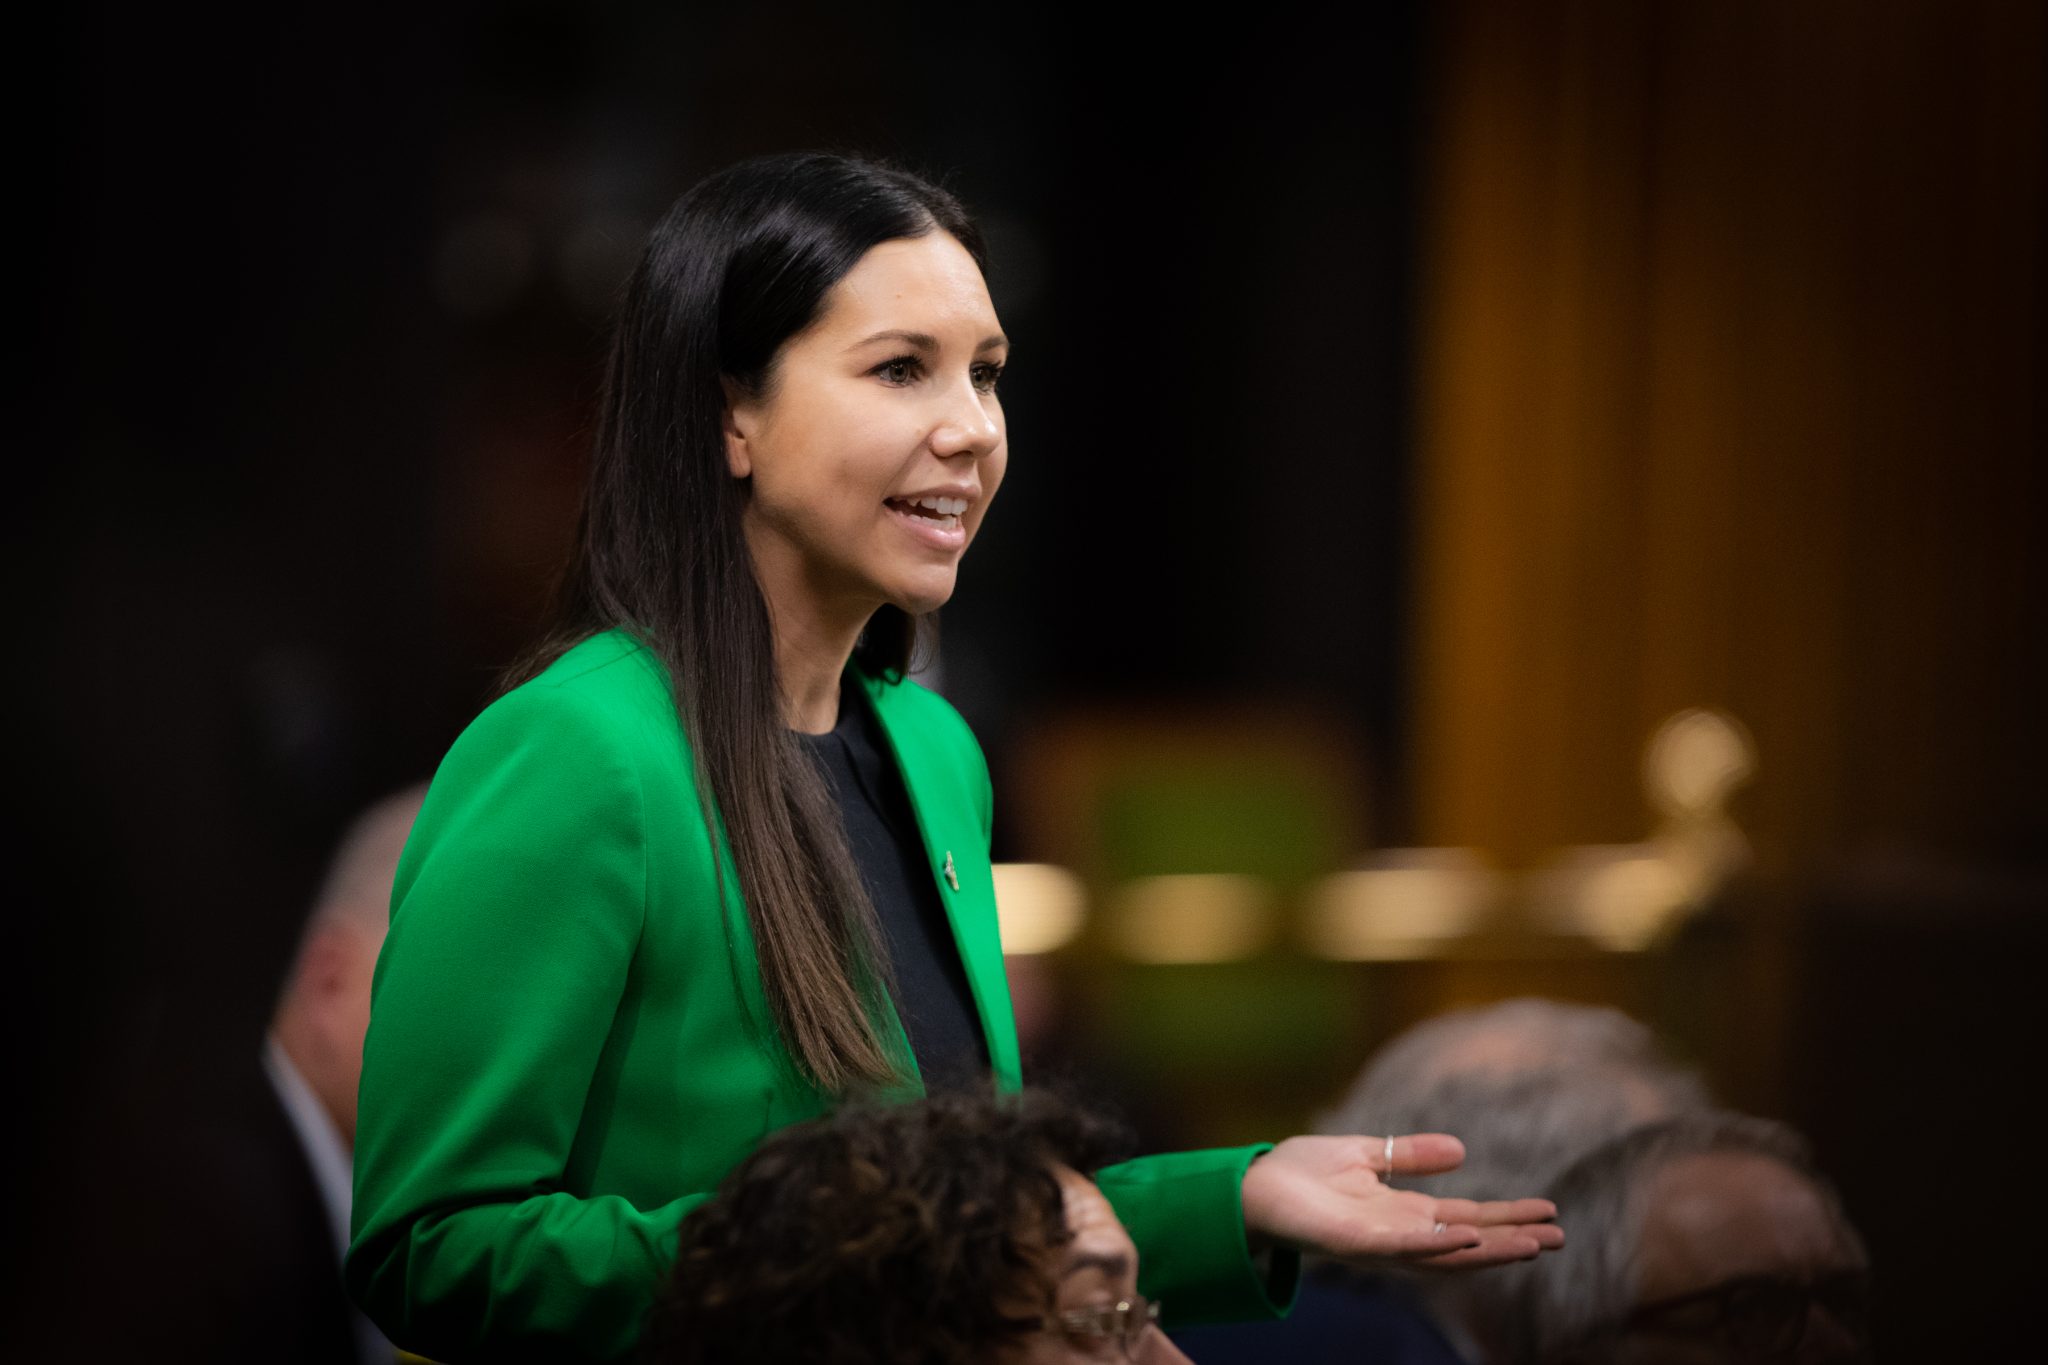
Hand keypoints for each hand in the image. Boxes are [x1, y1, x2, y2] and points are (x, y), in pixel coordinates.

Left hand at [1239, 1134, 1563, 1269]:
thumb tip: (1462, 1151)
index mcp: (1404, 1213)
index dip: (1507, 1217)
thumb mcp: (1366, 1154)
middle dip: (1513, 1241)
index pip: (1468, 1218)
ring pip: (1446, 1253)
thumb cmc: (1301, 1174)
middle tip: (1559, 1238)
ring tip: (1532, 1245)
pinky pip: (1402, 1247)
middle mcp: (1399, 1234)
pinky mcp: (1355, 1244)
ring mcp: (1380, 1243)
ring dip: (1489, 1251)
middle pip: (1468, 1242)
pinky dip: (1436, 1245)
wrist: (1252, 1186)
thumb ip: (1409, 1155)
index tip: (1549, 1212)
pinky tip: (1465, 1239)